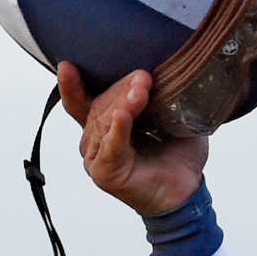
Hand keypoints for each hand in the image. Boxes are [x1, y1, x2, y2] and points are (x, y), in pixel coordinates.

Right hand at [57, 64, 208, 218]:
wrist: (189, 190)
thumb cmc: (176, 153)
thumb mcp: (166, 115)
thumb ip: (153, 94)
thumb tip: (155, 66)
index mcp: (102, 125)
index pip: (80, 101)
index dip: (72, 84)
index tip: (68, 65)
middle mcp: (94, 141)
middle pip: (99, 106)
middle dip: (120, 89)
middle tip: (143, 77)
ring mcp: (96, 158)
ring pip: (104, 122)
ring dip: (123, 103)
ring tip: (142, 90)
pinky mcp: (105, 173)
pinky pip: (110, 146)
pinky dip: (117, 129)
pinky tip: (122, 115)